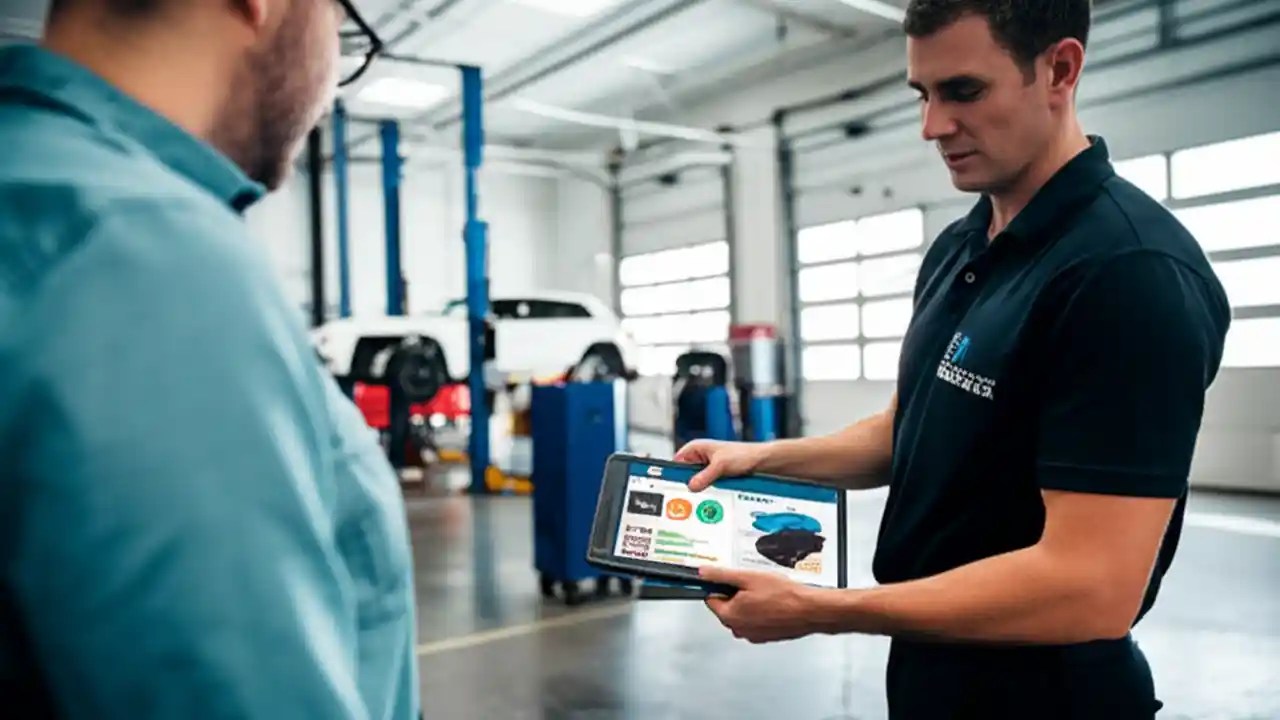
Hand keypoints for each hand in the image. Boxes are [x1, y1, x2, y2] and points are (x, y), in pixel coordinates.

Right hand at [674, 440, 767, 490]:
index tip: (672, 486)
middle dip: (689, 484)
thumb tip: (691, 486)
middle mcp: (701, 457)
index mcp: (697, 448)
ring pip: (697, 482)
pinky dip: (710, 491)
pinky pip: (707, 486)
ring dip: (702, 488)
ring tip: (705, 494)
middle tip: (690, 494)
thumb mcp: (720, 466)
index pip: (677, 461)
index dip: (674, 473)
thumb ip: (704, 476)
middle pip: (686, 474)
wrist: (762, 461)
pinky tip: (713, 496)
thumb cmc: (744, 454)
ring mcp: (708, 468)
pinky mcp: (716, 476)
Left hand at [699, 566, 828, 643]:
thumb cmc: (782, 595)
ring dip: (748, 603)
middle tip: (752, 583)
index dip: (719, 586)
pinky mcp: (766, 637)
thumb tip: (703, 573)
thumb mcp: (748, 578)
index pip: (711, 599)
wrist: (809, 610)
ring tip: (765, 592)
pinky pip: (755, 621)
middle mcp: (738, 629)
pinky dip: (760, 612)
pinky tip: (773, 602)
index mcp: (729, 616)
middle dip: (735, 594)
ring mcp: (752, 635)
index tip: (729, 578)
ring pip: (742, 614)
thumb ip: (722, 575)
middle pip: (726, 607)